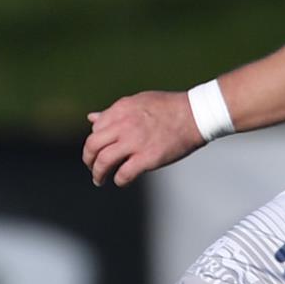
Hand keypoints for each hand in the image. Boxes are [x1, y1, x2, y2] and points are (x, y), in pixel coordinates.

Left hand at [82, 90, 202, 186]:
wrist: (196, 114)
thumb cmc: (170, 108)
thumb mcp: (138, 101)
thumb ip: (114, 112)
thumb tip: (92, 118)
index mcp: (121, 109)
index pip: (96, 128)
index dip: (96, 140)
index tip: (101, 148)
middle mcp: (124, 125)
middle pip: (92, 145)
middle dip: (88, 159)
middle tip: (91, 167)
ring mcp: (135, 142)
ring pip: (103, 161)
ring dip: (98, 174)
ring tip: (99, 179)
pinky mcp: (148, 158)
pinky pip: (124, 174)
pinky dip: (119, 180)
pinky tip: (121, 181)